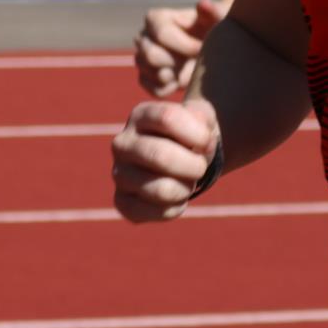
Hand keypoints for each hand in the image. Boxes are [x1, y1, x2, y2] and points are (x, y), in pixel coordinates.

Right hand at [110, 99, 219, 221]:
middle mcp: (122, 143)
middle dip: (193, 166)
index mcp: (140, 115)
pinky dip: (175, 208)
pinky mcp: (122, 202)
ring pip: (160, 189)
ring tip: (187, 181)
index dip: (198, 134)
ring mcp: (119, 173)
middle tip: (200, 167)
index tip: (208, 141)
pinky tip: (177, 199)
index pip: (168, 118)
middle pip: (160, 156)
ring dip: (186, 188)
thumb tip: (200, 135)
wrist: (182, 161)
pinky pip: (154, 212)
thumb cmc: (191, 136)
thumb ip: (202, 118)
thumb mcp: (201, 118)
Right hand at [134, 0, 225, 95]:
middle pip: (152, 56)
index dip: (186, 45)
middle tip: (196, 60)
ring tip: (192, 67)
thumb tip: (203, 3)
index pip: (162, 35)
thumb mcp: (216, 19)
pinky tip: (185, 78)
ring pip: (153, 74)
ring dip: (177, 75)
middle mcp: (142, 37)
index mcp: (155, 18)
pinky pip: (156, 90)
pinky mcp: (145, 78)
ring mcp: (141, 59)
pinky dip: (174, 88)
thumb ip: (212, 11)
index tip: (202, 49)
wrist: (211, 47)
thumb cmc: (213, 29)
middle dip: (178, 62)